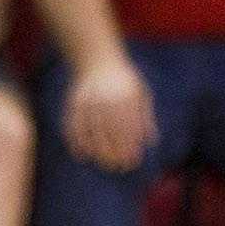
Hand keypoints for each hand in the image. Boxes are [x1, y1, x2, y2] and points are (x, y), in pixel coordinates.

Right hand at [64, 56, 155, 172]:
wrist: (98, 59)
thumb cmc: (125, 80)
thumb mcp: (140, 94)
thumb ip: (146, 117)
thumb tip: (151, 142)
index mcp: (126, 97)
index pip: (129, 128)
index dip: (130, 147)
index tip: (133, 161)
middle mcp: (106, 99)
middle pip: (111, 133)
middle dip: (116, 153)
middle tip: (120, 167)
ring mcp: (88, 101)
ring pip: (93, 132)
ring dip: (99, 151)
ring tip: (105, 164)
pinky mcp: (74, 103)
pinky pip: (73, 126)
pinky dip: (76, 142)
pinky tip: (83, 155)